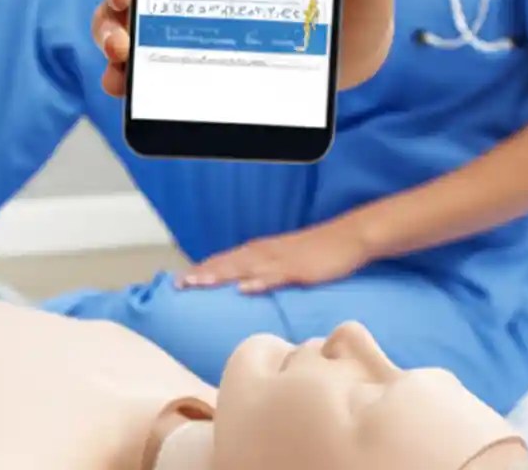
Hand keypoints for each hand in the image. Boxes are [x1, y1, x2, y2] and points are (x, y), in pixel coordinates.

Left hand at [177, 218, 372, 292]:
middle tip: (178, 284)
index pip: (224, 260)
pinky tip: (244, 288)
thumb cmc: (317, 253)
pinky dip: (258, 282)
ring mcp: (281, 260)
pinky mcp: (299, 270)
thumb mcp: (285, 262)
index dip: (202, 269)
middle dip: (202, 273)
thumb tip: (244, 286)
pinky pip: (276, 276)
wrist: (348, 238)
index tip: (179, 281)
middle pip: (227, 263)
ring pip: (244, 268)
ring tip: (198, 283)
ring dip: (220, 275)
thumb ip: (264, 271)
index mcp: (260, 251)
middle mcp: (265, 253)